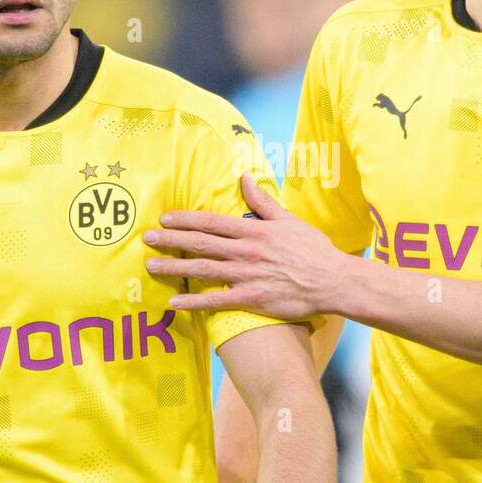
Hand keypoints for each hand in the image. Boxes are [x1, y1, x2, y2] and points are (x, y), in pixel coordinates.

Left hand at [145, 174, 345, 318]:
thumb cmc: (313, 249)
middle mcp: (246, 251)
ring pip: (203, 270)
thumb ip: (262, 201)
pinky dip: (194, 302)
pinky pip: (217, 301)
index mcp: (254, 230)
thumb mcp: (288, 220)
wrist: (334, 281)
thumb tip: (244, 179)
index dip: (185, 219)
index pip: (212, 221)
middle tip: (147, 238)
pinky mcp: (252, 299)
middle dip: (171, 240)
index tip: (165, 218)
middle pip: (201, 243)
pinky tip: (174, 303)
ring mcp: (247, 275)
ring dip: (174, 268)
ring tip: (151, 266)